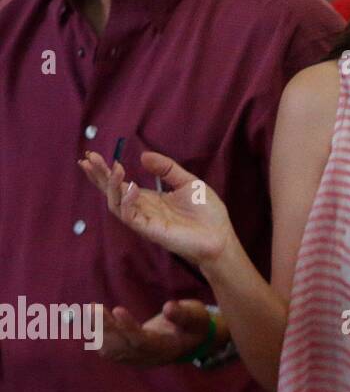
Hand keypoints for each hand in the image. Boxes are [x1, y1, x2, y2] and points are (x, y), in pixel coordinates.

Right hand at [78, 151, 233, 268]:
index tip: (91, 156)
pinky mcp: (149, 230)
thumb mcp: (187, 182)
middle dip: (99, 176)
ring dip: (112, 186)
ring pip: (116, 203)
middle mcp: (141, 208)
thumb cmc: (206, 212)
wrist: (220, 236)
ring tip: (115, 168)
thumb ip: (166, 168)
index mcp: (148, 198)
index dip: (104, 171)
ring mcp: (144, 220)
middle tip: (88, 159)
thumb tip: (144, 155)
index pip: (120, 183)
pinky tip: (131, 186)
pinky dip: (127, 201)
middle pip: (112, 192)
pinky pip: (130, 216)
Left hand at [94, 299, 213, 365]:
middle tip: (93, 307)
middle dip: (106, 327)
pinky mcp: (130, 355)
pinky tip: (91, 321)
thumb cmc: (197, 326)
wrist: (194, 341)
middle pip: (122, 346)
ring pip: (112, 349)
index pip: (142, 341)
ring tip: (90, 309)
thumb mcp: (197, 317)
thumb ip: (183, 314)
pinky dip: (97, 337)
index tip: (117, 310)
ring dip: (98, 331)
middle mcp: (149, 357)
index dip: (128, 327)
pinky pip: (109, 350)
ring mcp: (138, 358)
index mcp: (166, 349)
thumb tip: (168, 307)